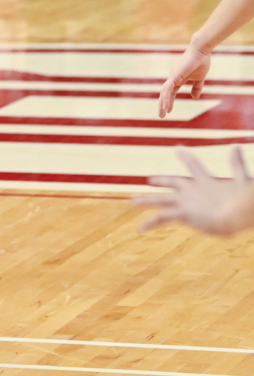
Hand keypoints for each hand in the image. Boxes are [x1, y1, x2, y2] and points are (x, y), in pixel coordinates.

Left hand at [135, 147, 253, 235]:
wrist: (235, 213)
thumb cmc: (243, 201)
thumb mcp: (242, 180)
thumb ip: (237, 164)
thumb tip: (236, 146)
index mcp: (207, 182)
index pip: (194, 166)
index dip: (186, 156)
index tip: (178, 148)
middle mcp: (192, 189)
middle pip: (173, 182)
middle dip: (161, 180)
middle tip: (150, 179)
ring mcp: (185, 201)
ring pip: (160, 200)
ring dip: (146, 200)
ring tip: (133, 201)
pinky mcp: (182, 213)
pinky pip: (160, 218)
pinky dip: (149, 223)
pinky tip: (140, 229)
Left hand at [158, 44, 211, 117]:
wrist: (201, 51)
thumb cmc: (201, 62)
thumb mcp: (199, 79)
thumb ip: (196, 88)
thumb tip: (195, 98)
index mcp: (178, 80)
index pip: (170, 93)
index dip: (169, 102)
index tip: (168, 111)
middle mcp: (173, 79)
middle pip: (165, 94)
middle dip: (162, 105)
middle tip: (161, 116)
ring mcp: (172, 77)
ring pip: (164, 93)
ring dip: (162, 104)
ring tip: (162, 114)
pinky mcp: (174, 76)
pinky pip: (168, 89)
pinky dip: (166, 97)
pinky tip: (165, 105)